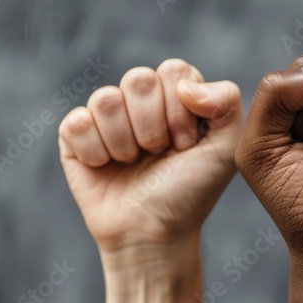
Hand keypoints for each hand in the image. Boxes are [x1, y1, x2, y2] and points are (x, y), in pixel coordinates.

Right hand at [58, 59, 242, 253]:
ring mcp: (108, 116)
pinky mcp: (76, 135)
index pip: (173, 71)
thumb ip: (227, 101)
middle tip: (159, 155)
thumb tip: (184, 84)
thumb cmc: (191, 192)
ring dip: (125, 142)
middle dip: (153, 127)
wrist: (154, 231)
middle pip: (138, 79)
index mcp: (177, 97)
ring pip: (106, 99)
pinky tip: (107, 167)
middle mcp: (142, 101)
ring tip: (134, 163)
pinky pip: (77, 123)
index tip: (186, 145)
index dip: (180, 111)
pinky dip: (96, 152)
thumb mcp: (226, 149)